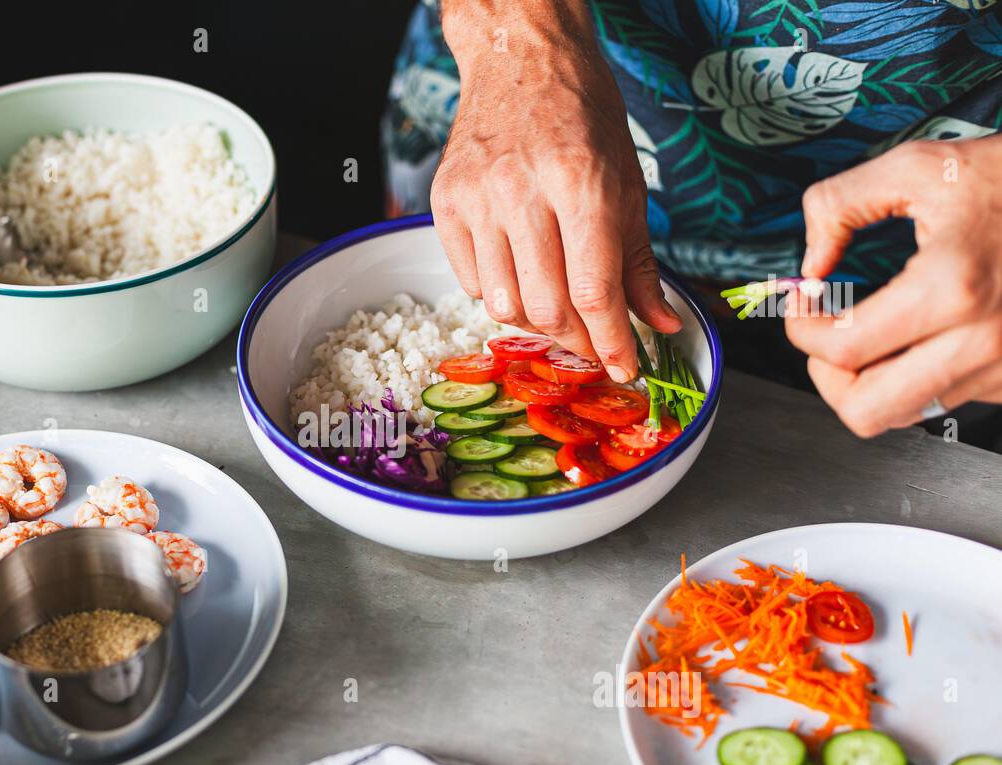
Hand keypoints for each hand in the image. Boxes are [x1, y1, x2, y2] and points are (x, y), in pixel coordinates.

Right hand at [432, 1, 680, 381]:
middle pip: (546, 307)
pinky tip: (519, 269)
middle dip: (576, 339)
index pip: (593, 291)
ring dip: (535, 319)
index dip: (611, 341)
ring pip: (503, 304)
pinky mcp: (445, 201)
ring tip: (554, 302)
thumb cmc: (582, 116)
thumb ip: (639, 263)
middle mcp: (524, 191)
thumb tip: (658, 324)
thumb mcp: (627, 183)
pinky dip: (499, 292)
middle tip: (592, 340)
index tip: (625, 366)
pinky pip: (470, 281)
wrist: (521, 58)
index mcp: (582, 183)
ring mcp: (477, 198)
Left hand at [786, 135, 1001, 436]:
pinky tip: (919, 337)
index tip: (803, 304)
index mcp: (952, 287)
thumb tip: (808, 262)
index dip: (799, 328)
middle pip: (866, 410)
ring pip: (902, 414)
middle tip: (827, 338)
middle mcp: (982, 339)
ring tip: (868, 337)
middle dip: (827, 376)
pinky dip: (916, 377)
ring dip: (869, 380)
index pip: (840, 348)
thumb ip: (840, 205)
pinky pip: (944, 401)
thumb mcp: (920, 166)